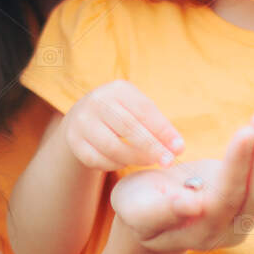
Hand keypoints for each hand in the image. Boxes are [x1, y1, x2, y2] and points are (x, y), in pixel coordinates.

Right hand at [61, 80, 185, 171]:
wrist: (82, 117)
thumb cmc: (121, 114)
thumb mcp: (136, 109)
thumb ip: (157, 125)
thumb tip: (177, 147)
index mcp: (117, 90)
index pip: (144, 110)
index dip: (163, 130)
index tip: (179, 147)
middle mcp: (96, 102)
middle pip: (129, 128)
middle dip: (152, 147)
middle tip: (168, 161)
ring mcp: (82, 123)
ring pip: (113, 148)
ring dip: (136, 159)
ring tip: (149, 161)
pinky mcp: (75, 143)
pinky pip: (99, 160)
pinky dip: (116, 164)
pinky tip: (126, 161)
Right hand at [110, 111, 253, 251]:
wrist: (150, 216)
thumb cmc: (138, 206)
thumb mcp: (137, 209)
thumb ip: (163, 210)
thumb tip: (193, 205)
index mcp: (202, 231)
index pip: (228, 195)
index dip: (240, 164)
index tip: (245, 131)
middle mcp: (231, 229)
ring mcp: (245, 219)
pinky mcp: (251, 204)